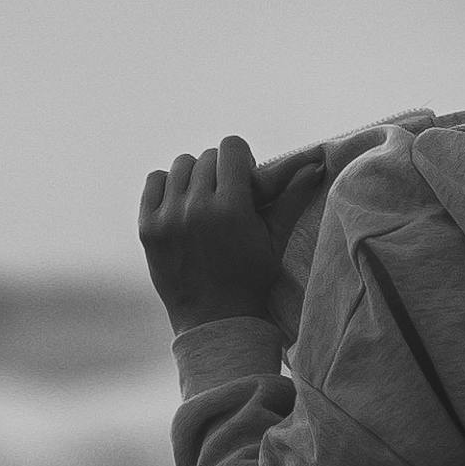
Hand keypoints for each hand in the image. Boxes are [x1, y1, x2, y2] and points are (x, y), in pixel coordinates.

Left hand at [139, 134, 291, 329]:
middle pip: (207, 156)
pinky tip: (182, 205)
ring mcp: (168, 218)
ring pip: (181, 164)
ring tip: (204, 200)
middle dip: (221, 170)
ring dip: (195, 176)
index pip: (231, 147)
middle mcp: (197, 208)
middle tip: (227, 194)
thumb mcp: (275, 239)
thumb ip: (292, 197)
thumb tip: (316, 163)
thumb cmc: (251, 278)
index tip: (244, 178)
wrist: (215, 319)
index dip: (242, 158)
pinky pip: (155, 180)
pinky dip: (168, 186)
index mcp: (231, 208)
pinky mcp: (148, 228)